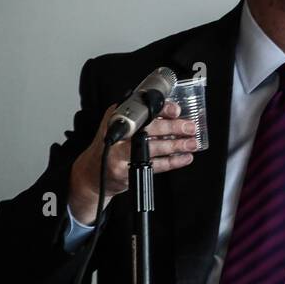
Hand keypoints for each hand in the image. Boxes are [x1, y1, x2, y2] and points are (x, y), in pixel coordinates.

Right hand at [67, 101, 198, 223]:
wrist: (92, 173)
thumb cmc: (112, 146)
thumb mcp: (120, 126)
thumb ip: (141, 118)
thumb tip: (172, 110)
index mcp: (116, 118)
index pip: (140, 110)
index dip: (160, 110)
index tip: (176, 110)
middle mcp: (116, 135)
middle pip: (148, 129)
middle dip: (172, 128)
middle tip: (190, 127)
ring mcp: (119, 155)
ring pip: (152, 149)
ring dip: (176, 145)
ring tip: (192, 143)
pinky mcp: (125, 172)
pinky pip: (154, 166)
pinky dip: (172, 162)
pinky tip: (185, 157)